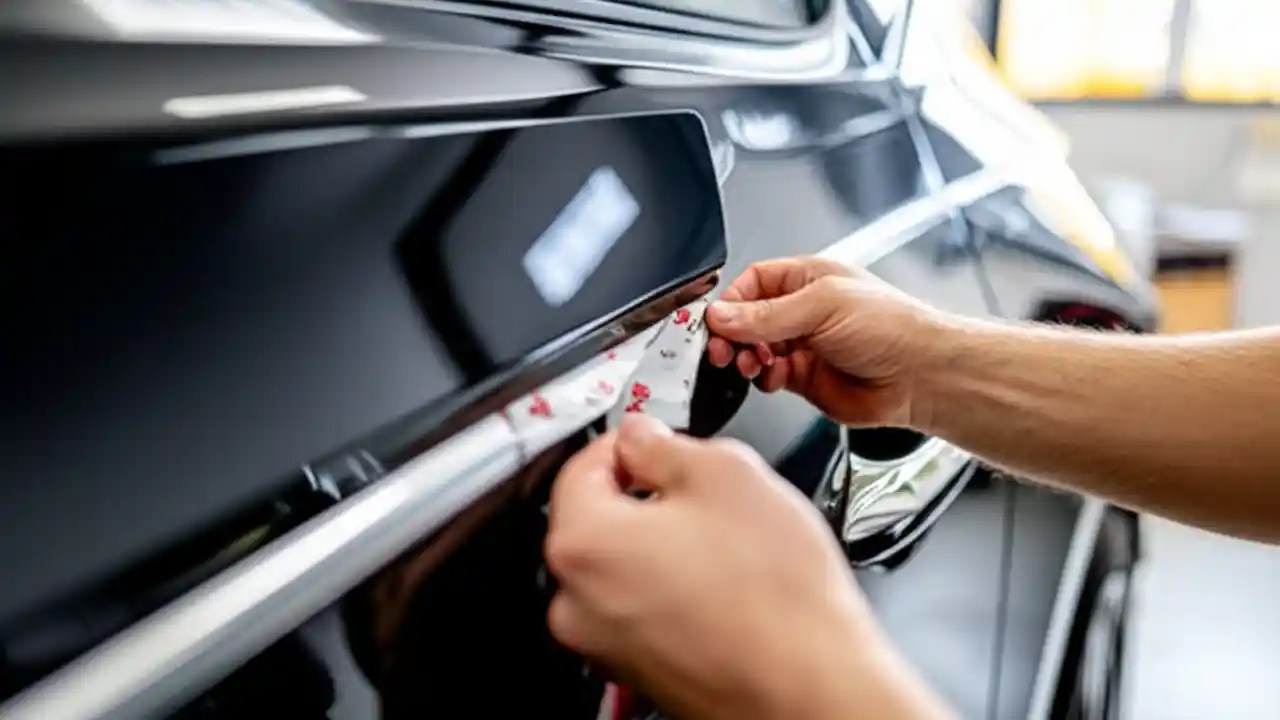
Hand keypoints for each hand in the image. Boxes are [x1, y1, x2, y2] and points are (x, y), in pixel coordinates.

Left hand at [545, 415, 950, 719]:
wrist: (812, 689)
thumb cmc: (775, 598)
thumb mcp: (726, 473)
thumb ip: (666, 443)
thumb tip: (643, 438)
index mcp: (584, 544)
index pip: (581, 466)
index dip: (629, 444)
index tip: (658, 442)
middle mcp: (577, 602)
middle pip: (600, 520)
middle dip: (648, 498)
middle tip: (705, 494)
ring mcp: (604, 644)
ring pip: (625, 566)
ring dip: (665, 545)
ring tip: (727, 546)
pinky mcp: (639, 671)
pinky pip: (645, 608)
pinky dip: (676, 590)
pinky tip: (728, 587)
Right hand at [705, 257, 949, 428]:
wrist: (921, 376)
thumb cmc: (892, 328)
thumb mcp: (822, 307)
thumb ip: (767, 315)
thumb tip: (723, 315)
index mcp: (808, 279)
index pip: (753, 283)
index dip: (730, 302)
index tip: (714, 321)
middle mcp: (804, 310)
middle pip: (748, 319)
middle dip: (731, 334)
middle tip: (722, 348)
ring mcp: (804, 345)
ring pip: (755, 349)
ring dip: (746, 357)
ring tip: (751, 363)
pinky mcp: (806, 378)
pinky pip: (769, 376)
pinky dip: (764, 379)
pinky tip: (773, 377)